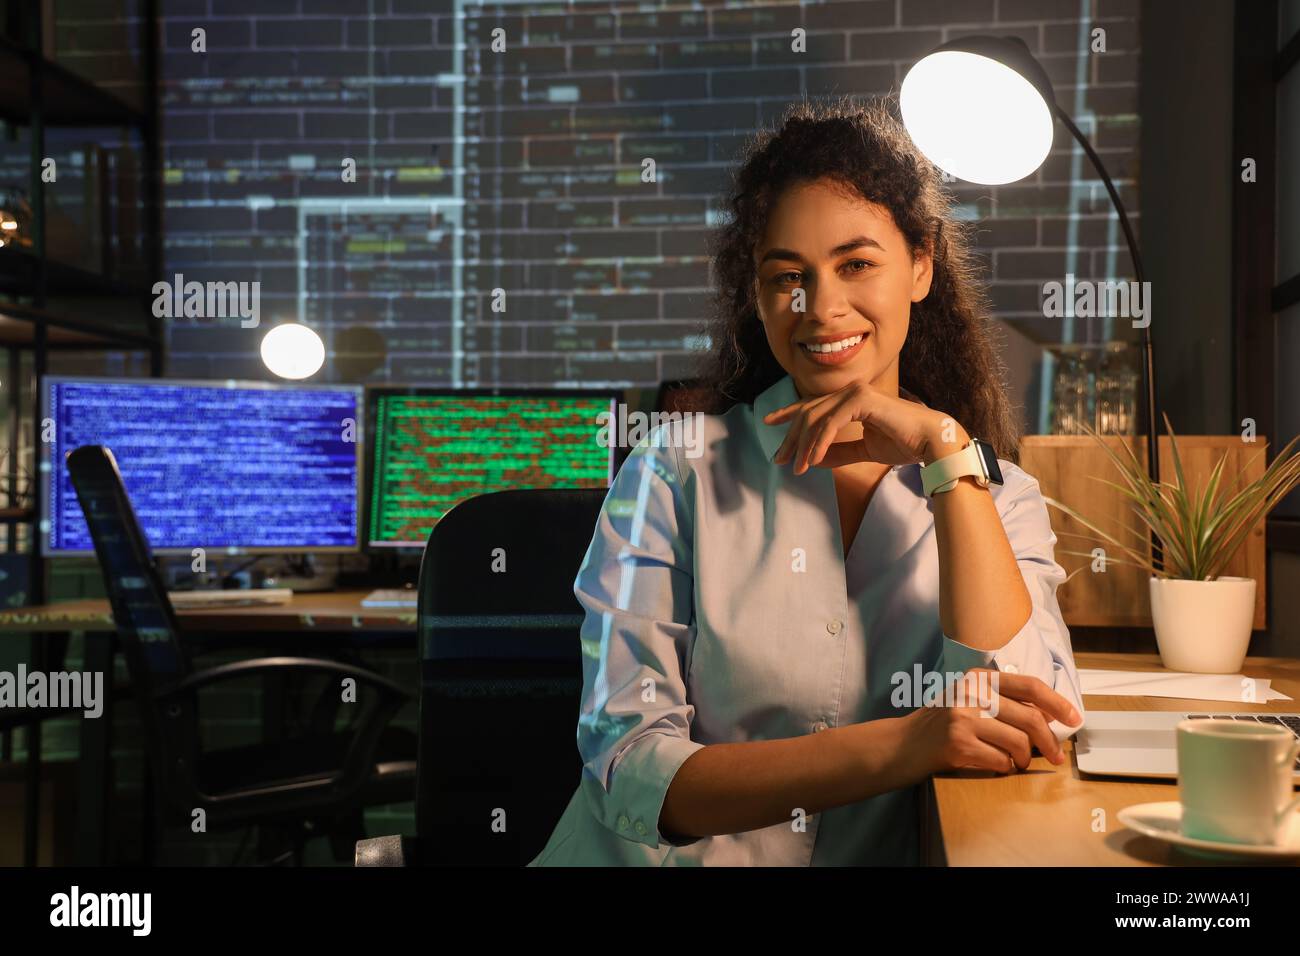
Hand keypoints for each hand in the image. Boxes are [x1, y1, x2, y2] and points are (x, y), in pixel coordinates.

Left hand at [762, 380, 965, 473]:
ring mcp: (856, 393)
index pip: (812, 404)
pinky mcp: (863, 401)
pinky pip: (831, 424)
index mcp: (850, 399)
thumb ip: (838, 451)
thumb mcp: (863, 450)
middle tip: (778, 459)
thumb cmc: (903, 443)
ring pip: (816, 418)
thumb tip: (813, 459)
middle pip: (808, 413)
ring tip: (796, 468)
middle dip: (790, 437)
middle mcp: (850, 391)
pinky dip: (819, 443)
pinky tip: (812, 461)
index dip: (788, 413)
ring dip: (803, 446)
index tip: (769, 423)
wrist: (930, 441)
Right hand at [899, 669, 1081, 776]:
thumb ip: (1002, 701)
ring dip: (1024, 759)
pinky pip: (1001, 761)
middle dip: (1050, 742)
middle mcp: (971, 692)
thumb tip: (1049, 715)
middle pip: (1030, 717)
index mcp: (977, 677)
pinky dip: (1005, 769)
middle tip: (1056, 757)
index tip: (1075, 718)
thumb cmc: (940, 726)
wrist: (901, 745)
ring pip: (1019, 742)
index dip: (1057, 703)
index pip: (1030, 685)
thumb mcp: (968, 700)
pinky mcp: (958, 743)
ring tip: (1016, 762)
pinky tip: (994, 766)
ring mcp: (963, 717)